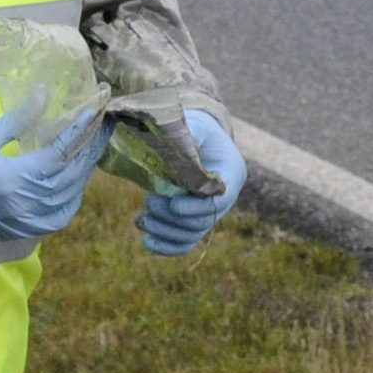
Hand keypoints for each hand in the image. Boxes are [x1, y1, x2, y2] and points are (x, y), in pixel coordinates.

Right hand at [0, 108, 107, 244]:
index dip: (80, 132)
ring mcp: (26, 222)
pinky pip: (59, 216)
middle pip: (70, 176)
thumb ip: (20, 118)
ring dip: (83, 173)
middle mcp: (25, 205)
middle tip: (103, 128)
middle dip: (89, 150)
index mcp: (13, 179)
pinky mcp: (24, 231)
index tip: (96, 113)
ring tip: (91, 149)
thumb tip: (45, 92)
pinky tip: (74, 181)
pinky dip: (71, 198)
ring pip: (69, 198)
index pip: (59, 154)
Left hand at [137, 109, 247, 255]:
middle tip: (148, 203)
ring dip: (166, 231)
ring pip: (192, 234)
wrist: (196, 139)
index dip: (196, 206)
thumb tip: (174, 143)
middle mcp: (225, 198)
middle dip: (174, 217)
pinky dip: (167, 246)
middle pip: (204, 220)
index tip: (173, 205)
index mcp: (232, 172)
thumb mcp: (195, 126)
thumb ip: (189, 134)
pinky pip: (185, 243)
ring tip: (141, 220)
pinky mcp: (195, 222)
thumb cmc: (195, 129)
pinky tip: (146, 242)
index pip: (219, 199)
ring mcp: (210, 213)